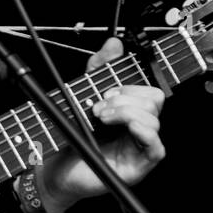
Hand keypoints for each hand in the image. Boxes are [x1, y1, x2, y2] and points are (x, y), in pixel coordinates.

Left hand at [36, 36, 166, 212]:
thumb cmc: (72, 137)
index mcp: (131, 112)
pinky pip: (156, 148)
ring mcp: (141, 148)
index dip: (129, 86)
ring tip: (101, 119)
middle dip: (125, 98)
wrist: (56, 168)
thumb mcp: (82, 96)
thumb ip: (98, 68)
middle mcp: (139, 129)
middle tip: (99, 108)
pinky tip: (125, 128)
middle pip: (155, 101)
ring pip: (154, 120)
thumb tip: (114, 43)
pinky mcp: (139, 166)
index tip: (105, 91)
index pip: (148, 90)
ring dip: (126, 113)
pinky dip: (143, 132)